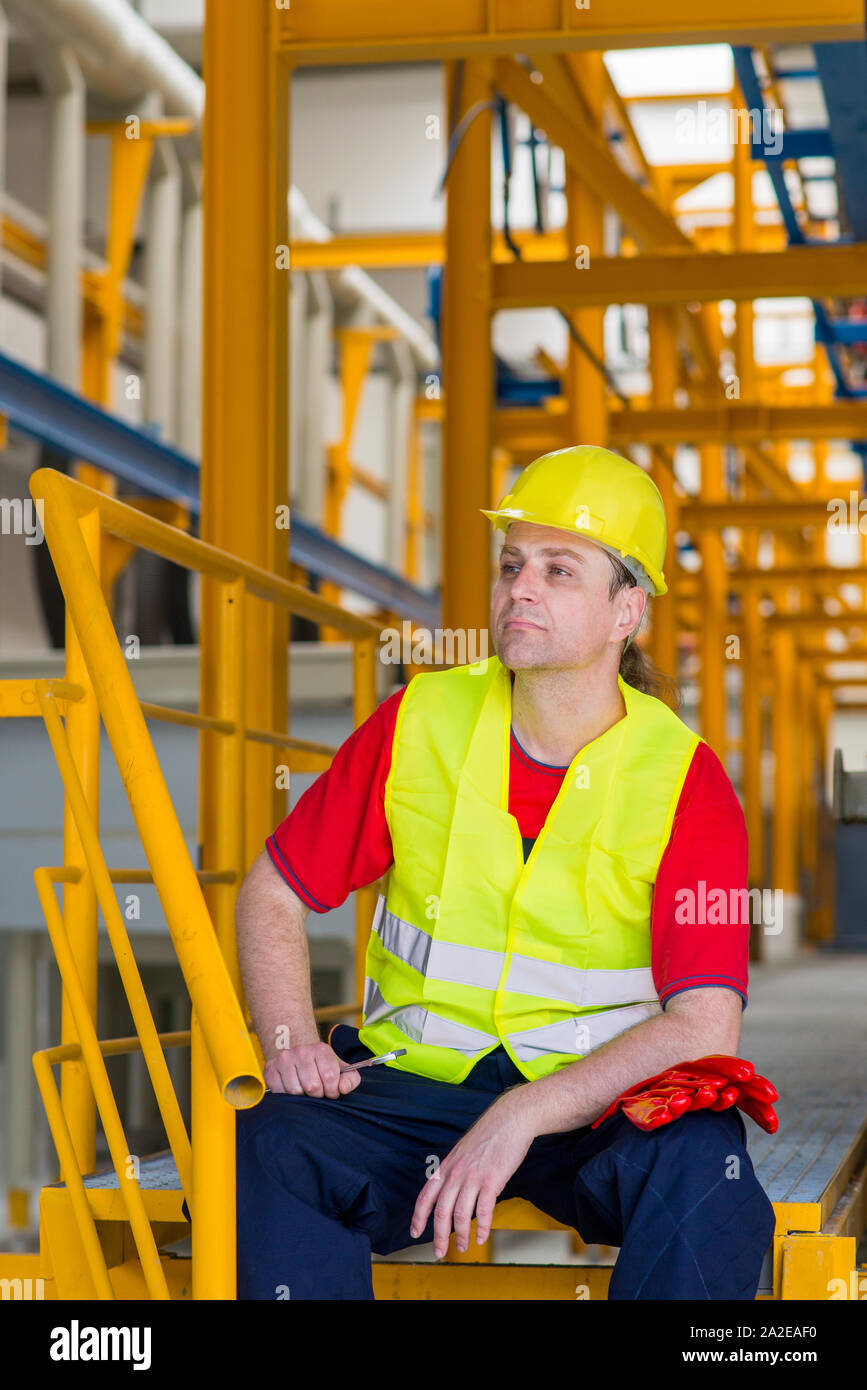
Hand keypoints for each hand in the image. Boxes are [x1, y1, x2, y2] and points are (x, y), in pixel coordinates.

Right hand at [264, 1042, 360, 1098]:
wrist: (299, 1057)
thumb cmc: (321, 1067)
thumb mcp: (341, 1070)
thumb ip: (350, 1079)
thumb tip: (342, 1088)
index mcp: (321, 1049)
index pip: (330, 1077)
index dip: (332, 1090)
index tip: (331, 1090)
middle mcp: (301, 1050)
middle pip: (312, 1086)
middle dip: (317, 1095)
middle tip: (317, 1091)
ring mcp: (284, 1058)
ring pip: (295, 1090)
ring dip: (302, 1096)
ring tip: (305, 1090)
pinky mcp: (271, 1068)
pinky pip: (280, 1092)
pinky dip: (287, 1096)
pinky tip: (292, 1088)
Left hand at [409, 1093, 534, 1257]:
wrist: (509, 1120)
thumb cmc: (489, 1135)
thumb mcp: (463, 1151)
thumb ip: (455, 1171)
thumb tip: (452, 1191)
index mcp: (447, 1167)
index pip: (425, 1196)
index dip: (418, 1217)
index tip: (415, 1232)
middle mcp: (456, 1173)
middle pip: (441, 1212)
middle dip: (439, 1236)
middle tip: (440, 1251)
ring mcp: (473, 1177)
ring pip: (460, 1215)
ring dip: (461, 1236)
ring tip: (464, 1247)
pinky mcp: (492, 1181)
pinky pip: (484, 1211)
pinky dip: (482, 1228)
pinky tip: (482, 1237)